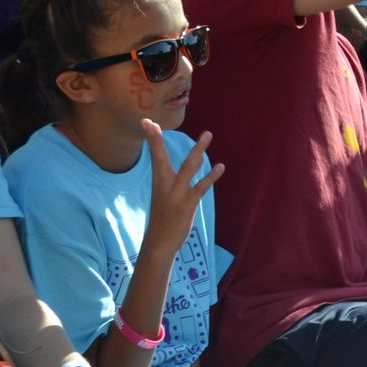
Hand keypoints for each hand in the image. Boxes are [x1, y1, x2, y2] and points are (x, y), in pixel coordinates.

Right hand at [140, 120, 222, 263]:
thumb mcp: (163, 197)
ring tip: (208, 134)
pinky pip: (201, 186)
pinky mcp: (187, 203)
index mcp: (158, 182)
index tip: (147, 122)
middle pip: (161, 158)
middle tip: (152, 122)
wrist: (158, 245)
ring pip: (188, 167)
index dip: (152, 139)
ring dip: (198, 150)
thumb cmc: (163, 220)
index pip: (155, 156)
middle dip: (156, 140)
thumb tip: (178, 173)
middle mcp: (165, 185)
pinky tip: (220, 166)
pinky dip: (211, 176)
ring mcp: (176, 194)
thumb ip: (170, 183)